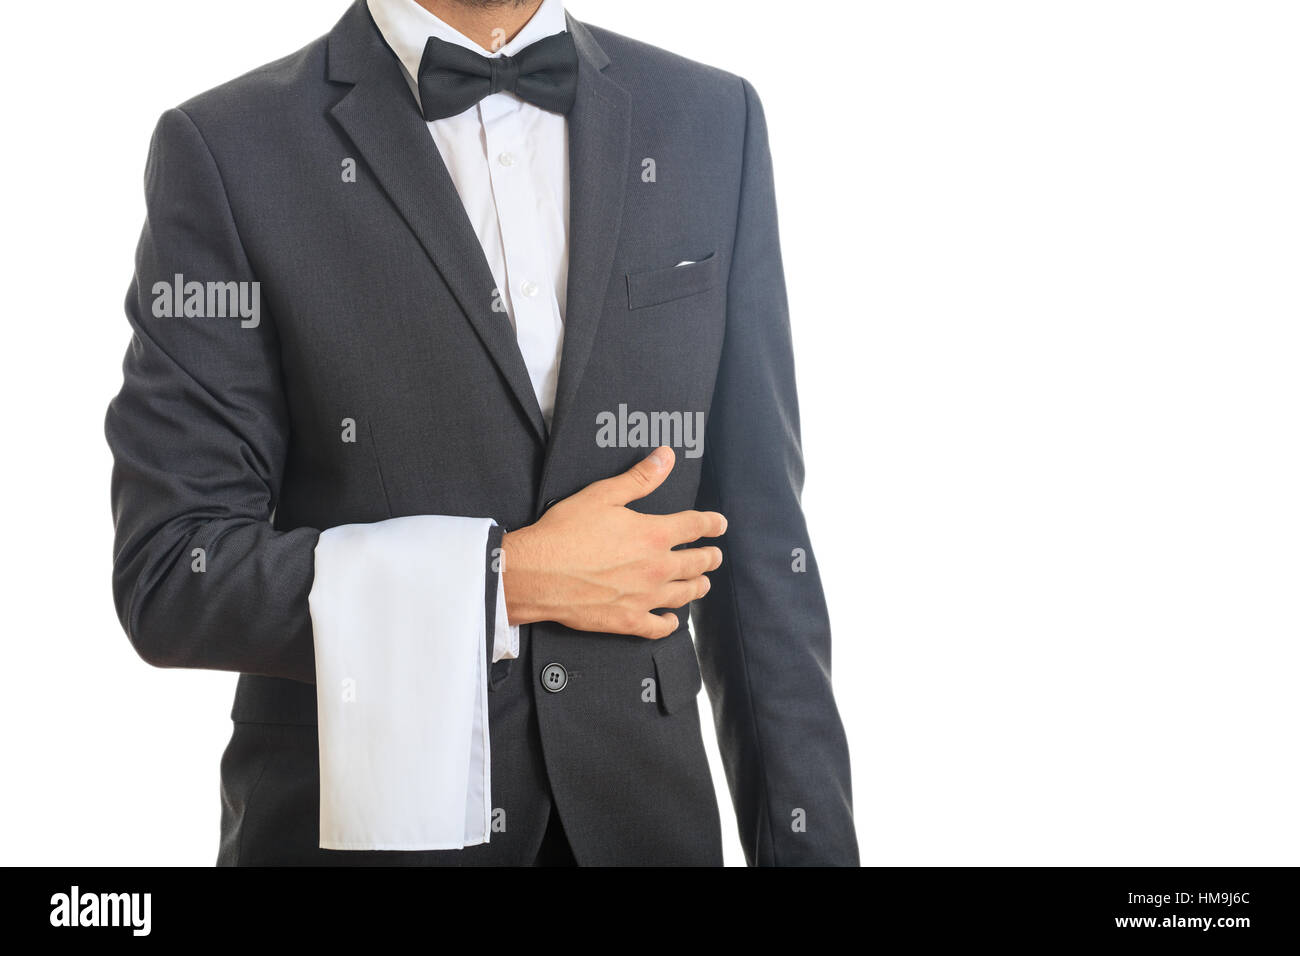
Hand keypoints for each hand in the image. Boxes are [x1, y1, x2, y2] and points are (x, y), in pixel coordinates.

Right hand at [501, 446, 725, 638]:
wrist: (537, 573)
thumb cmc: (565, 532)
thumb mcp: (603, 494)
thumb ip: (639, 478)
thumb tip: (666, 457)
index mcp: (654, 535)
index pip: (695, 526)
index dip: (711, 524)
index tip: (720, 524)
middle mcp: (656, 568)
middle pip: (696, 563)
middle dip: (710, 558)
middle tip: (715, 556)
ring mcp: (644, 597)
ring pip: (683, 595)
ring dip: (697, 587)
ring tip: (703, 583)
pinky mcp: (628, 621)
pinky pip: (658, 627)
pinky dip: (670, 624)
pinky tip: (673, 621)